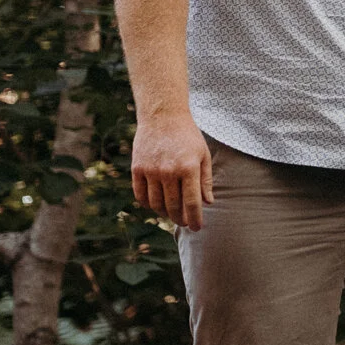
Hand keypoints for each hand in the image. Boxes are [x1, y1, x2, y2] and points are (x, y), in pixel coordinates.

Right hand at [131, 111, 213, 230]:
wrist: (163, 116)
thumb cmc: (188, 136)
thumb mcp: (203, 155)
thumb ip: (205, 180)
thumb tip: (208, 203)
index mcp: (188, 168)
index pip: (192, 203)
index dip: (195, 219)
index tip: (197, 228)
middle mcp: (168, 171)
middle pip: (173, 206)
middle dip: (180, 219)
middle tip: (184, 223)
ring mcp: (150, 170)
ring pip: (156, 204)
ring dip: (164, 213)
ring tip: (171, 214)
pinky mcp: (137, 168)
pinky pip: (140, 195)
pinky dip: (148, 204)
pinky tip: (156, 204)